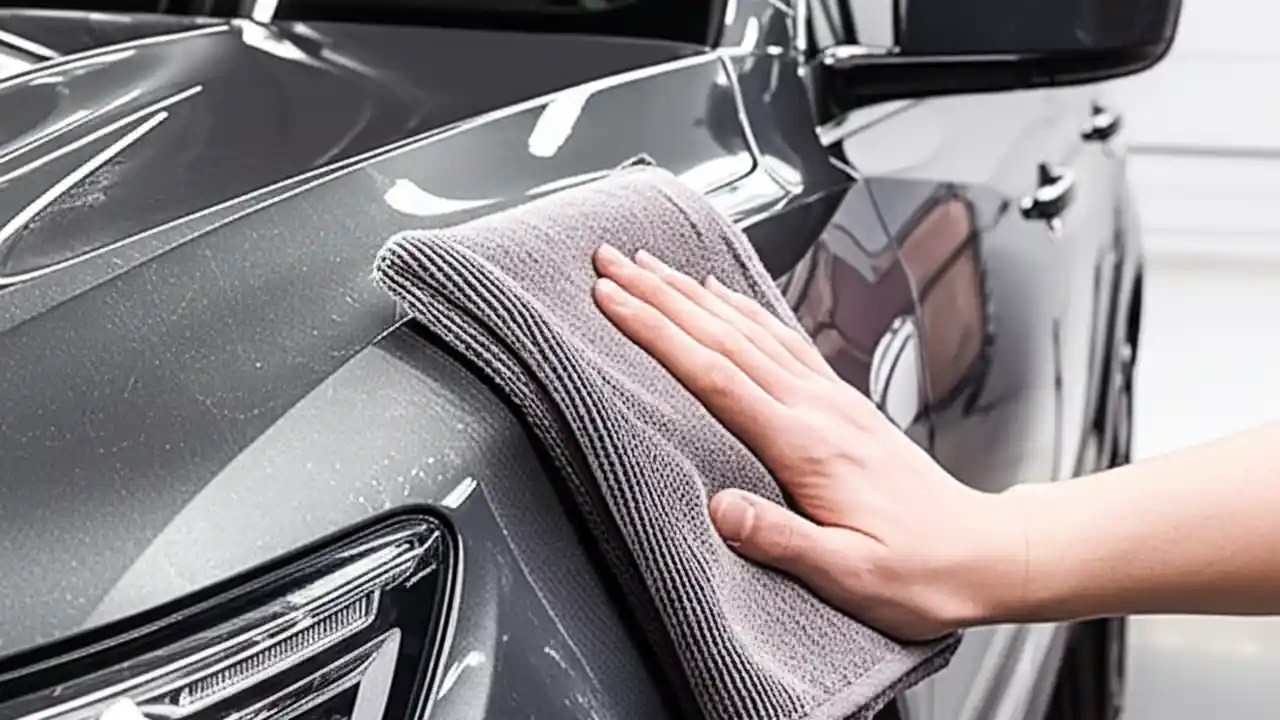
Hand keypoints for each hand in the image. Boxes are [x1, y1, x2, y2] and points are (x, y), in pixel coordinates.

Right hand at [591, 244, 1027, 640]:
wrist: (979, 554)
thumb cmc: (916, 571)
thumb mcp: (848, 574)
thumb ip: (782, 539)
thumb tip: (719, 509)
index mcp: (807, 446)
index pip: (714, 376)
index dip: (658, 333)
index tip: (613, 300)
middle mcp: (816, 408)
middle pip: (721, 336)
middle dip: (658, 295)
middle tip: (609, 262)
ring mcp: (829, 399)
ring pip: (747, 329)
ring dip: (691, 294)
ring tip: (649, 266)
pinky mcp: (839, 403)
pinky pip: (781, 339)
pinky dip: (744, 310)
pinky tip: (722, 297)